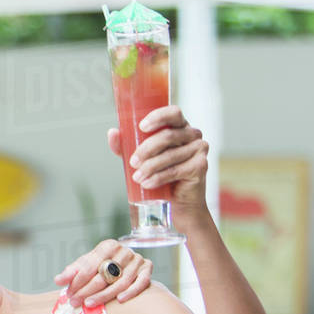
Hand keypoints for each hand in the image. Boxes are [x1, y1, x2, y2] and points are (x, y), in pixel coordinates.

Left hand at [54, 239, 152, 306]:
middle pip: (103, 275)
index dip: (77, 281)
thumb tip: (57, 280)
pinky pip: (141, 282)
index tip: (69, 294)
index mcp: (107, 246)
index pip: (89, 265)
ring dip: (104, 295)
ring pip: (120, 281)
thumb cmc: (102, 266)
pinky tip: (120, 300)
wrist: (127, 265)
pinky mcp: (148, 268)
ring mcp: (137, 260)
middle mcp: (123, 251)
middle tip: (75, 302)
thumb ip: (72, 272)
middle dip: (87, 290)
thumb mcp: (87, 265)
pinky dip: (131, 291)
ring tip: (89, 304)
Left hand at [107, 104, 209, 223]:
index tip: (141, 127)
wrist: (178, 200)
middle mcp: (193, 134)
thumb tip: (112, 132)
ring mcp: (199, 149)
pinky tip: (147, 183)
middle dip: (146, 149)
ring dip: (150, 167)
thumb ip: (126, 144)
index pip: (173, 113)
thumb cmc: (160, 173)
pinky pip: (175, 170)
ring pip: (170, 155)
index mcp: (180, 125)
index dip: (158, 117)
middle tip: (132, 162)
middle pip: (168, 136)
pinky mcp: (200, 166)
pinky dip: (158, 178)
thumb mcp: (140, 156)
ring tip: (137, 177)